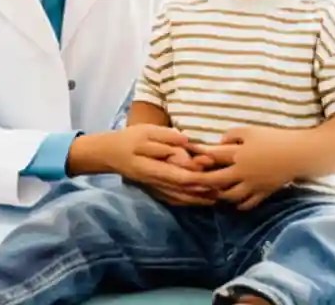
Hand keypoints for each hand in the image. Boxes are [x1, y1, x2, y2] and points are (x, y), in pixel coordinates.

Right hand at [75, 126, 217, 205]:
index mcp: (153, 168)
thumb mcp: (146, 132)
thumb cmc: (129, 139)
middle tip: (225, 187)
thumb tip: (186, 142)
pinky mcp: (156, 190)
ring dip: (200, 198)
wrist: (110, 154)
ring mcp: (156, 189)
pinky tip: (202, 200)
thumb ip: (166, 139)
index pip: (181, 176)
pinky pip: (175, 200)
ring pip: (181, 198)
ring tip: (219, 196)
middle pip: (185, 190)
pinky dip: (189, 201)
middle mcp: (156, 183)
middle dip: (205, 190)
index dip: (199, 177)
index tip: (216, 174)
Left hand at [190, 126, 308, 209]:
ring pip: (230, 196)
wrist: (301, 154)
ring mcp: (253, 185)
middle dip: (199, 181)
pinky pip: (248, 204)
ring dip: (218, 194)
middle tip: (187, 182)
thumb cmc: (275, 138)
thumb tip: (219, 143)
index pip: (212, 155)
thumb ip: (232, 135)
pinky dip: (238, 205)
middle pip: (215, 180)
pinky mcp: (264, 192)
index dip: (197, 154)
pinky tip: (233, 202)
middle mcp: (242, 172)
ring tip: (210, 192)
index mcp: (238, 154)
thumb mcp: (251, 131)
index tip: (186, 155)